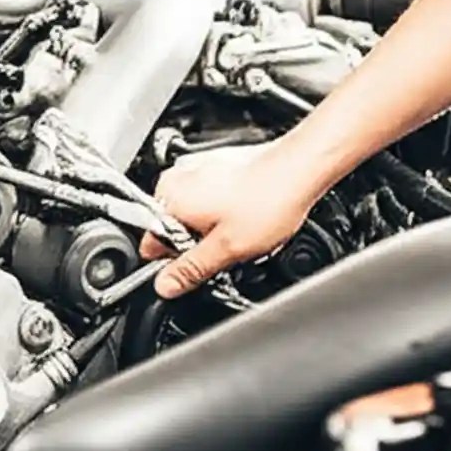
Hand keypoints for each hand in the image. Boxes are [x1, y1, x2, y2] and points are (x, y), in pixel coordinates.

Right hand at [140, 141, 317, 298]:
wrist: (299, 168)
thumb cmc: (267, 201)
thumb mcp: (226, 249)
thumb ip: (190, 270)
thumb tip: (165, 286)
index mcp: (170, 199)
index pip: (152, 244)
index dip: (175, 263)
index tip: (198, 267)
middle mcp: (177, 179)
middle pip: (173, 228)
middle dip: (197, 243)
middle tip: (228, 247)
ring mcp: (196, 168)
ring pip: (193, 213)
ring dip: (212, 226)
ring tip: (242, 229)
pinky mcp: (216, 164)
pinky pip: (209, 196)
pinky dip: (224, 208)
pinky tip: (246, 213)